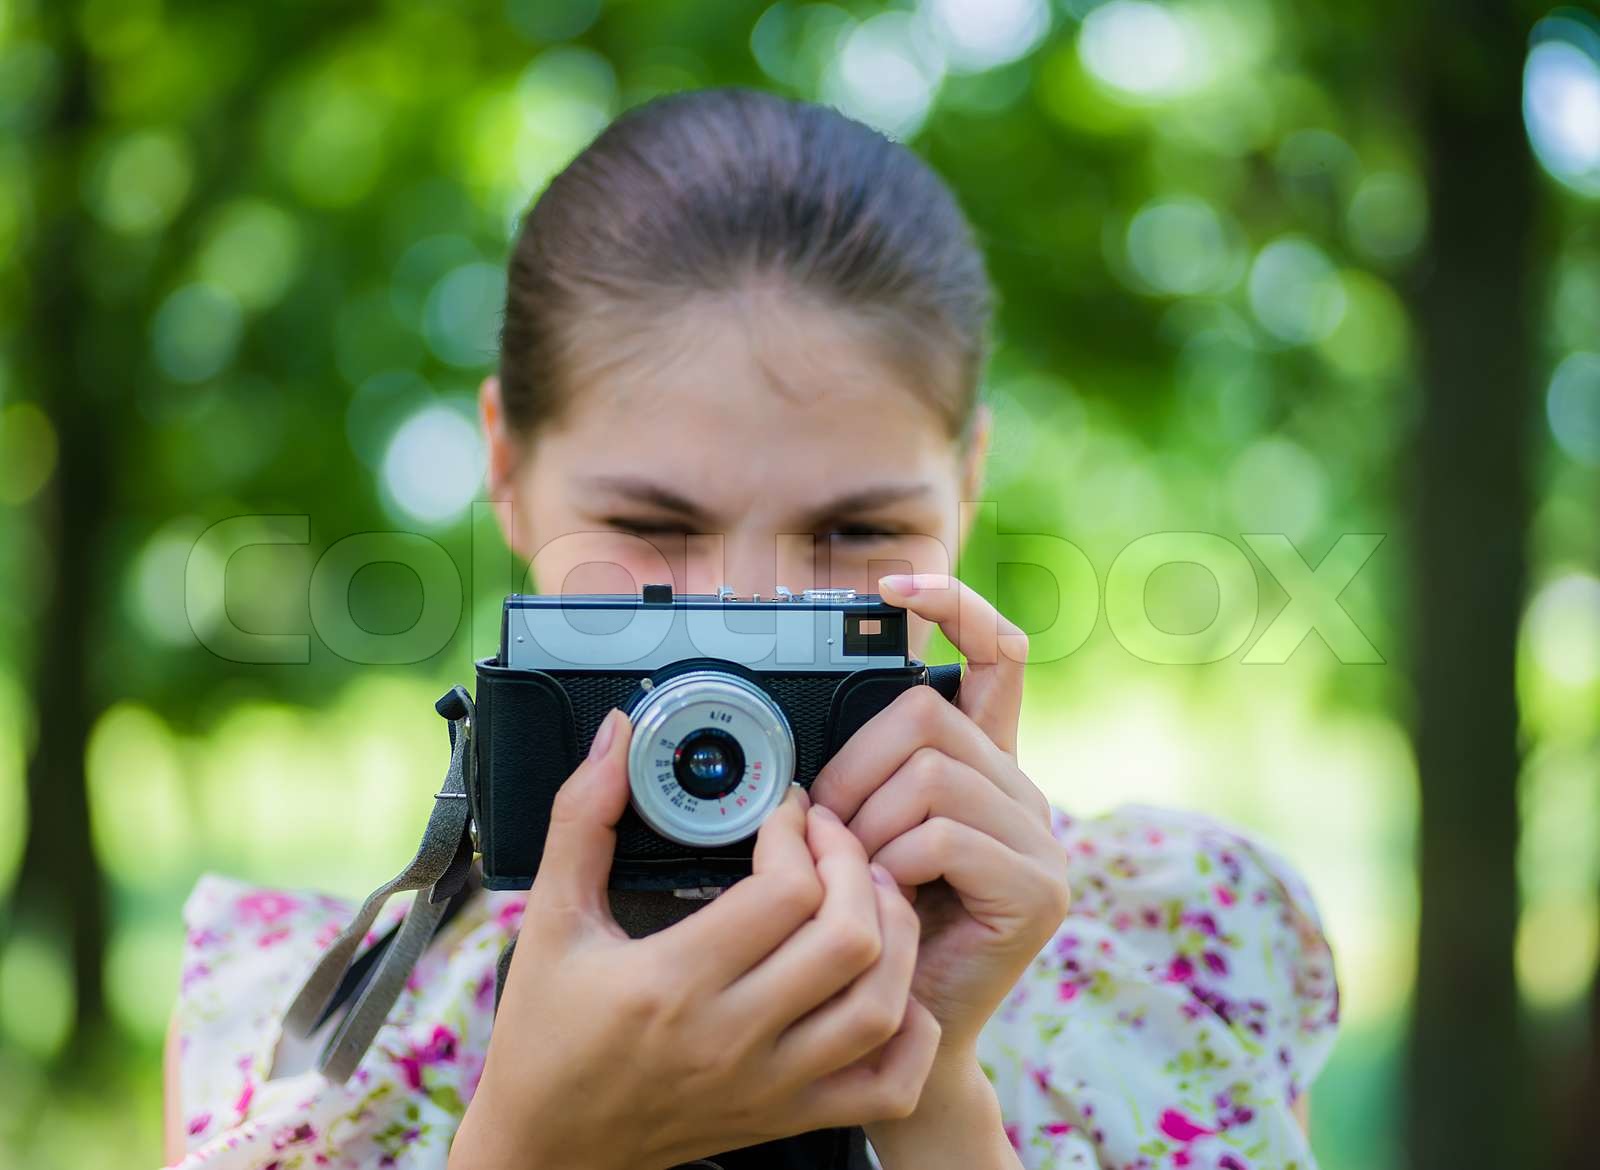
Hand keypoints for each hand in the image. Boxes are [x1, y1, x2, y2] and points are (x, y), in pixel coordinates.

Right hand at [450, 708, 940, 1169]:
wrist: (545, 1149)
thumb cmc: (545, 1039)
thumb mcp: (551, 920)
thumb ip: (581, 820)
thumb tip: (615, 739)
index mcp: (672, 981)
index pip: (784, 893)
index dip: (800, 832)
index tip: (786, 811)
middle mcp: (731, 1038)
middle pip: (850, 941)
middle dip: (857, 866)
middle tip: (833, 840)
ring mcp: (770, 1085)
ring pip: (881, 1006)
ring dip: (894, 935)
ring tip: (868, 895)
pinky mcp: (789, 1118)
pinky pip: (888, 1085)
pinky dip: (908, 1029)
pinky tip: (884, 982)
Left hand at [810, 573, 1070, 1062]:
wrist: (881, 1039)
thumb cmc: (853, 933)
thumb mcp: (847, 835)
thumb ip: (850, 777)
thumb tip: (797, 734)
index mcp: (979, 764)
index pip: (996, 653)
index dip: (955, 606)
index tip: (895, 584)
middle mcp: (1019, 790)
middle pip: (927, 713)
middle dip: (853, 768)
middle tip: (828, 832)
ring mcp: (1038, 840)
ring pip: (928, 772)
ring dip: (864, 825)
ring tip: (856, 875)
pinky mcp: (1036, 890)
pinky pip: (942, 833)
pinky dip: (891, 863)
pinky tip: (885, 897)